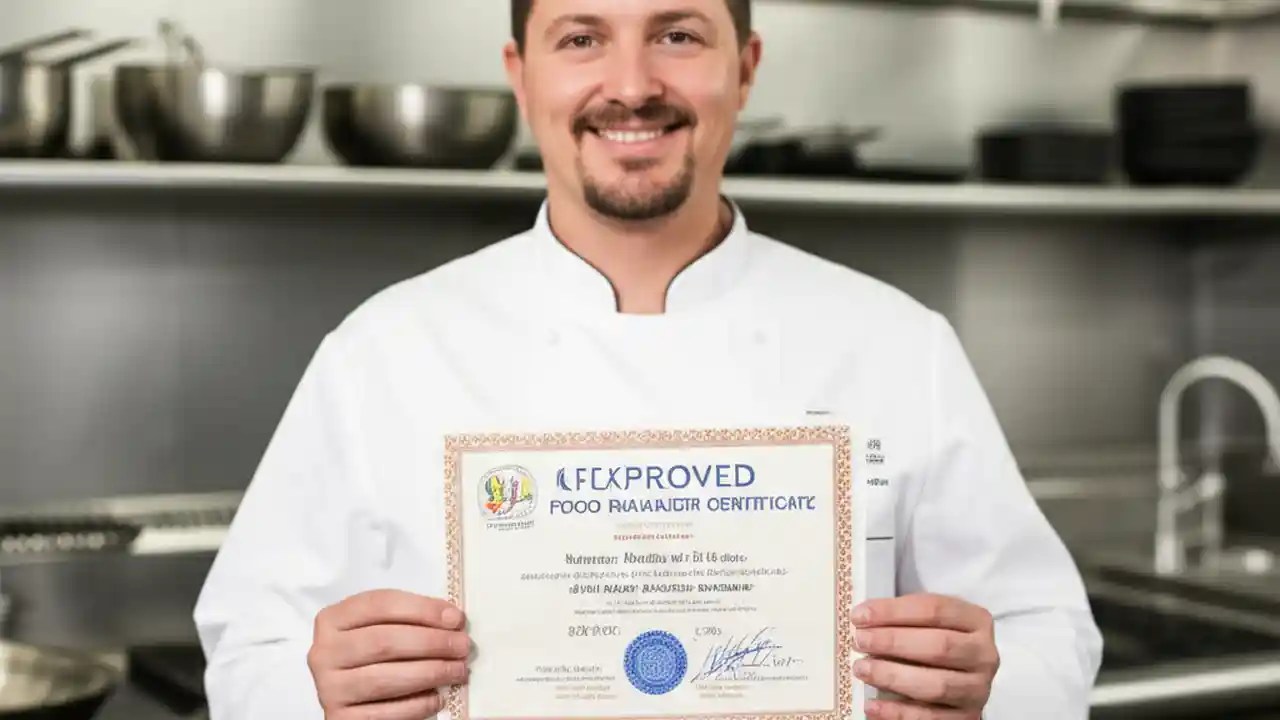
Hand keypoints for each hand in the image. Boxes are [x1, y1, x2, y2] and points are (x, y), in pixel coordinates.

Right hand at [308, 589, 471, 718]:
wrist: (355, 694)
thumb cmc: (374, 653)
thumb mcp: (383, 626)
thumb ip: (409, 619)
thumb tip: (452, 620)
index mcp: (333, 620)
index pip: (380, 605)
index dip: (422, 609)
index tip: (455, 618)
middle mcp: (324, 652)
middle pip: (383, 641)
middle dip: (431, 642)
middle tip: (462, 646)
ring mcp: (329, 688)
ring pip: (384, 679)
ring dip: (430, 673)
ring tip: (457, 671)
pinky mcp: (340, 719)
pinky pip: (384, 713)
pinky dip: (417, 705)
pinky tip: (437, 697)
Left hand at [851, 593, 998, 719]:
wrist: (958, 679)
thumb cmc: (935, 641)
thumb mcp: (927, 621)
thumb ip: (902, 617)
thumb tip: (863, 619)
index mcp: (976, 621)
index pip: (935, 609)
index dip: (894, 611)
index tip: (860, 615)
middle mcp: (984, 655)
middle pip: (939, 646)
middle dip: (893, 642)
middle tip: (860, 641)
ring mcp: (978, 689)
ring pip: (936, 685)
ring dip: (893, 676)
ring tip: (862, 669)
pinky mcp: (967, 717)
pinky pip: (931, 718)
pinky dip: (898, 713)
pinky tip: (872, 705)